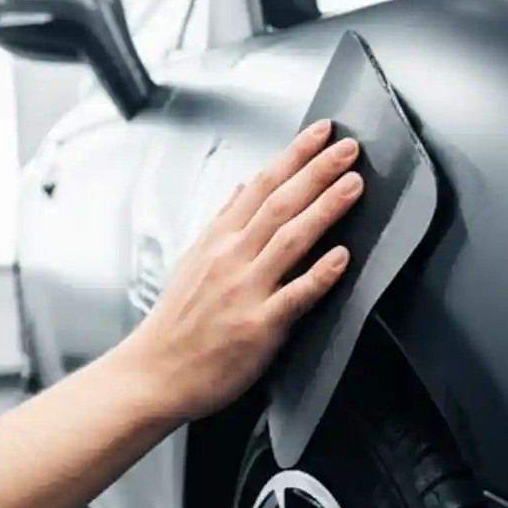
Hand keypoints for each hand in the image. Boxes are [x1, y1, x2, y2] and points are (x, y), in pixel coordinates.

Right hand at [117, 121, 361, 422]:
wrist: (153, 374)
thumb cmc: (175, 325)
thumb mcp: (191, 260)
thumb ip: (221, 222)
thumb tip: (241, 188)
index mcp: (219, 240)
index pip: (262, 185)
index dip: (295, 155)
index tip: (321, 133)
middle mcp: (232, 258)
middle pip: (280, 203)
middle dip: (317, 170)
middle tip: (349, 147)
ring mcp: (245, 291)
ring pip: (291, 239)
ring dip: (325, 208)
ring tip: (353, 185)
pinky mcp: (258, 327)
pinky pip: (294, 295)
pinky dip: (319, 274)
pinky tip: (341, 256)